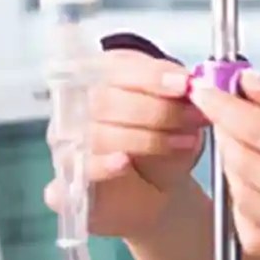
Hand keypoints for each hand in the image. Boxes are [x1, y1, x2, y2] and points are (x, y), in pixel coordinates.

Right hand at [43, 50, 207, 238]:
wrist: (156, 191)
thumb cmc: (162, 143)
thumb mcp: (177, 114)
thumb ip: (179, 96)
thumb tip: (193, 84)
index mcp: (102, 79)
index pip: (116, 68)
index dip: (152, 75)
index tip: (185, 84)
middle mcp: (77, 108)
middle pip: (106, 100)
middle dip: (157, 109)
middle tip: (194, 117)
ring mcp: (67, 145)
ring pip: (98, 133)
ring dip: (146, 138)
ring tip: (183, 142)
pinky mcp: (65, 181)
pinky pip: (80, 169)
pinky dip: (103, 164)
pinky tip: (124, 162)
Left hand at [190, 72, 259, 259]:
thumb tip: (254, 87)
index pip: (259, 127)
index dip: (224, 106)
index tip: (208, 89)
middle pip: (246, 163)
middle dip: (227, 131)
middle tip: (228, 111)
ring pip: (245, 199)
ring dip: (233, 167)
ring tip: (246, 144)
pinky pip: (258, 238)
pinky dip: (244, 211)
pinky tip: (255, 187)